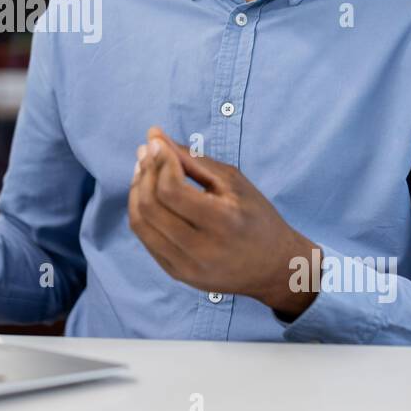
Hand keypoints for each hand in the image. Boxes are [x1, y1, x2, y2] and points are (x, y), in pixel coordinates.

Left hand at [127, 127, 318, 318]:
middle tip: (146, 151)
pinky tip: (147, 193)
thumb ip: (192, 159)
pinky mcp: (177, 274)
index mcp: (225, 223)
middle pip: (151, 206)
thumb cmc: (256, 217)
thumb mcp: (233, 182)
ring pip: (141, 223)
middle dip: (144, 172)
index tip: (157, 142)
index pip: (172, 191)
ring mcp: (187, 267)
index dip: (159, 162)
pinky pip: (145, 238)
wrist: (273, 267)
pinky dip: (141, 211)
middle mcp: (203, 250)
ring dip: (137, 190)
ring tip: (144, 169)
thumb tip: (154, 136)